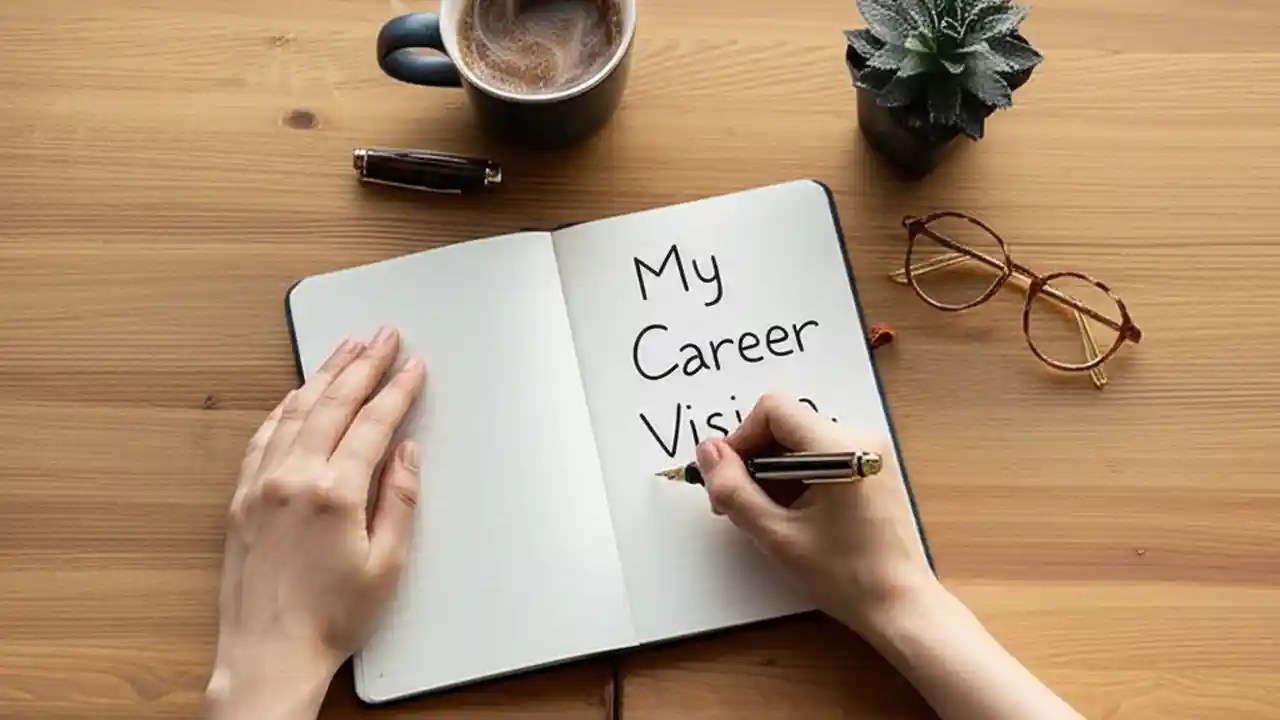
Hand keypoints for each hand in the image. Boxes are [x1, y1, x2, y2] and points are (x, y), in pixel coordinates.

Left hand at [206, 328, 426, 719]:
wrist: (268, 654)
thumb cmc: (330, 619)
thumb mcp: (387, 564)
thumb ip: (400, 501)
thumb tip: (408, 453)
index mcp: (335, 493)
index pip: (374, 423)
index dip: (398, 389)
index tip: (413, 365)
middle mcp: (293, 479)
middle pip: (334, 404)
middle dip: (363, 364)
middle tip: (383, 336)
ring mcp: (261, 485)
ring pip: (295, 411)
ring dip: (324, 375)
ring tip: (345, 349)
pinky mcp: (241, 499)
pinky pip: (263, 437)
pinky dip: (283, 408)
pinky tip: (296, 395)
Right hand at [695, 393, 938, 635]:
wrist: (900, 605)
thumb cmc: (846, 576)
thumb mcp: (776, 535)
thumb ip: (734, 490)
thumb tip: (707, 452)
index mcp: (840, 448)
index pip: (773, 409)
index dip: (740, 438)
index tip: (728, 477)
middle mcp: (860, 438)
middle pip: (786, 424)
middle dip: (754, 459)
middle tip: (739, 504)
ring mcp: (869, 452)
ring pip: (800, 441)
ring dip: (773, 472)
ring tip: (767, 516)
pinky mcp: (871, 468)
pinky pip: (820, 455)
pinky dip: (796, 478)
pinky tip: (793, 514)